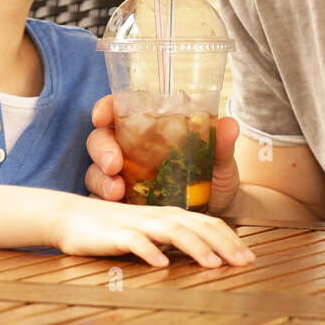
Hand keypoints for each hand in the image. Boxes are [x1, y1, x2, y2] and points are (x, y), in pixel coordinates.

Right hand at [51, 195, 254, 267]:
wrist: (71, 217)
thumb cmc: (114, 227)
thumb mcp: (149, 232)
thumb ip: (174, 239)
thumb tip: (206, 255)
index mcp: (170, 214)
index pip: (208, 223)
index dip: (231, 238)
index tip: (249, 257)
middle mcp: (158, 215)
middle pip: (197, 226)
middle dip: (224, 244)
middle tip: (245, 263)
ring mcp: (137, 223)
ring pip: (172, 231)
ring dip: (195, 247)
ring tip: (214, 265)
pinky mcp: (114, 233)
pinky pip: (134, 241)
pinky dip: (149, 251)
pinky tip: (162, 264)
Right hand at [85, 95, 244, 214]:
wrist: (216, 216)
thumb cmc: (211, 180)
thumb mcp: (218, 163)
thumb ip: (220, 145)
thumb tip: (229, 125)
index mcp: (147, 132)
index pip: (118, 112)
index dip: (105, 109)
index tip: (102, 116)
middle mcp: (129, 153)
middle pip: (100, 141)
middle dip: (102, 150)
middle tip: (114, 164)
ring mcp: (120, 179)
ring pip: (95, 172)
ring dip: (102, 180)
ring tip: (117, 191)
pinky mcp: (119, 206)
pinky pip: (102, 203)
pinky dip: (106, 204)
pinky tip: (118, 206)